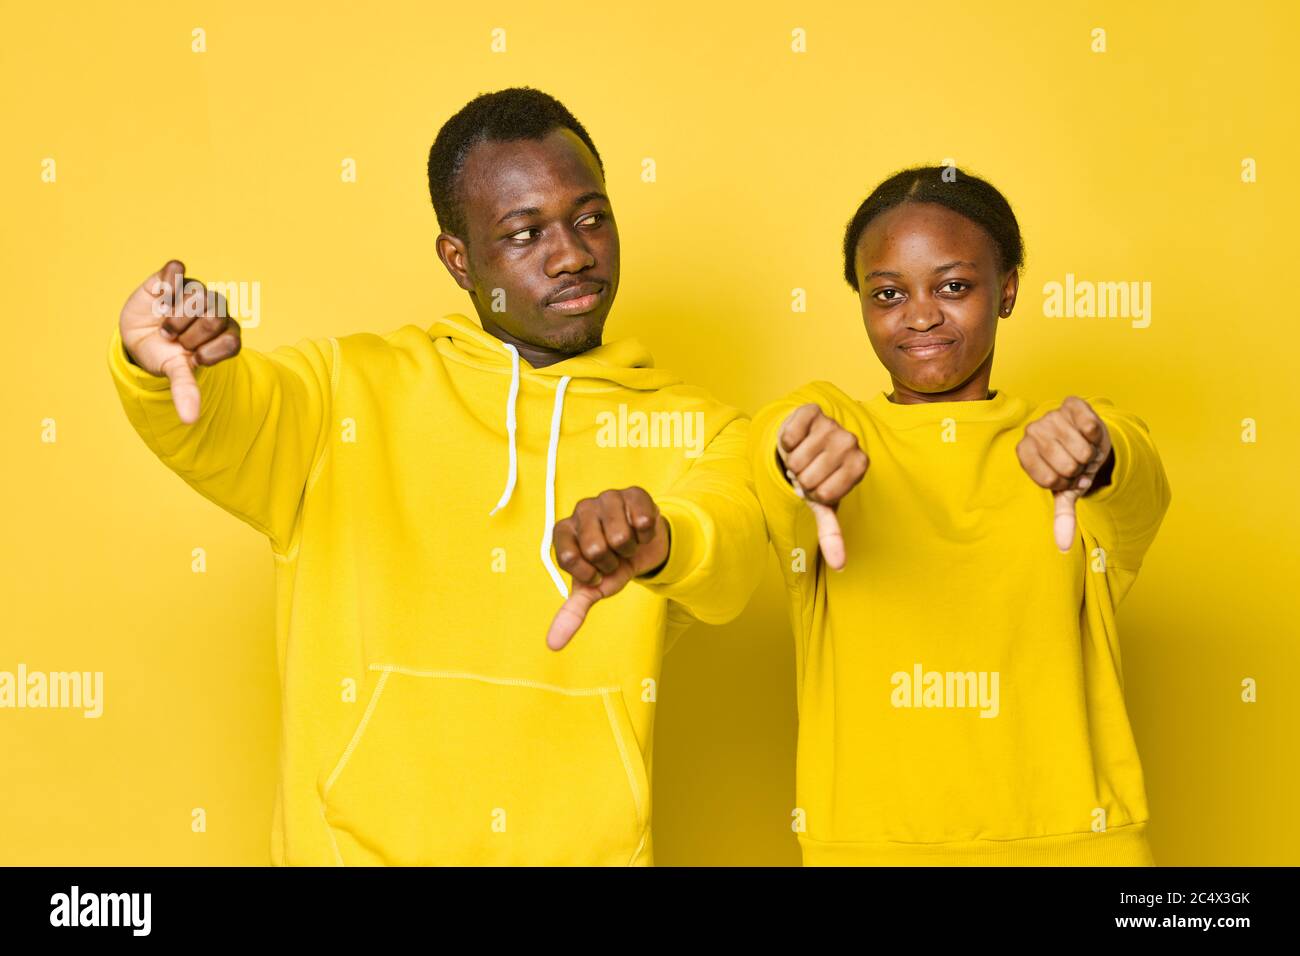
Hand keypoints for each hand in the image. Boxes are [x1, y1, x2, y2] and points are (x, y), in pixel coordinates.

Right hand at [119, 260, 240, 423]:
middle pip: (215, 316)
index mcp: (226, 331)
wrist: (138, 339)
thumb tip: (189, 420)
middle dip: (189, 335)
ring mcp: (195, 291)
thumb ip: (186, 389)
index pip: (233, 339)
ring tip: (165, 326)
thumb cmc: (166, 355)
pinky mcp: (172, 277)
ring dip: (174, 318)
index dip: (208, 352)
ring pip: (196, 296)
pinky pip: (175, 270)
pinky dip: (166, 284)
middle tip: (176, 341)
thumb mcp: (176, 372)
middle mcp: (215, 308)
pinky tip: (159, 297)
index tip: (192, 358)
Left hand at [546, 487, 669, 650]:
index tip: (595, 572)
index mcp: (564, 531)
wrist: (645, 545)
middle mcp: (581, 510)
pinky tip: (641, 530)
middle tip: (614, 557)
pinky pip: (642, 521)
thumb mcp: (594, 588)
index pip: (569, 558)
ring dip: (630, 549)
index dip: (588, 573)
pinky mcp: (633, 492)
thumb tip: (553, 645)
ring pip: (620, 536)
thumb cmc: (612, 563)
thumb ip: (572, 613)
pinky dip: (646, 535)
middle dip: (612, 562)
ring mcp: (606, 497)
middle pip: (595, 548)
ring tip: (627, 544)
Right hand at [777, 403, 868, 569]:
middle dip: (801, 477)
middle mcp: (851, 442)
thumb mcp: (823, 504)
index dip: (814, 493)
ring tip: (801, 455)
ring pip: (796, 457)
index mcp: (860, 466)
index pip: (825, 494)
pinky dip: (785, 441)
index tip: (819, 485)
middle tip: (807, 469)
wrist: (803, 442)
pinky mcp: (812, 411)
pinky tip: (795, 439)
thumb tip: (840, 566)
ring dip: (791, 460)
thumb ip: (831, 533)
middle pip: (809, 477)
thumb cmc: (816, 475)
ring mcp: (833, 424)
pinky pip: (789, 435)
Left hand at [1016, 396, 1113, 551]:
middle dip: (1079, 469)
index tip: (1064, 477)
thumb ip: (1063, 515)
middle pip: (1066, 465)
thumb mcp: (1066, 490)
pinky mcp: (1071, 403)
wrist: (1090, 440)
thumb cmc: (1072, 466)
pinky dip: (1095, 434)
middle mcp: (1032, 431)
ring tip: (1083, 449)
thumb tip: (1063, 547)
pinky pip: (1088, 424)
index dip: (1065, 482)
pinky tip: (1090, 433)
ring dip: (1089, 453)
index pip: (1048, 480)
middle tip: (1076, 462)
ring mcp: (1051, 415)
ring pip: (1080, 448)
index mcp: (1024, 453)